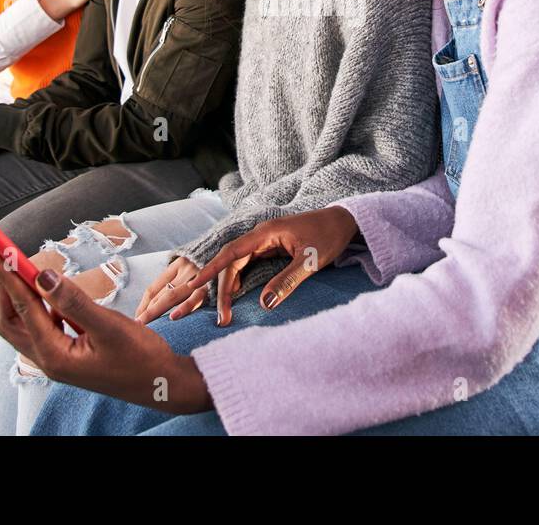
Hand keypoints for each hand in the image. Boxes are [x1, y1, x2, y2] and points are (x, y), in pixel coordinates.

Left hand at [0, 243, 210, 413]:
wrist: (161, 383)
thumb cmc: (141, 358)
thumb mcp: (109, 326)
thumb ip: (74, 301)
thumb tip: (43, 276)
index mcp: (55, 356)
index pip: (23, 308)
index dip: (8, 276)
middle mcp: (49, 360)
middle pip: (12, 321)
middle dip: (4, 287)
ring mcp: (58, 359)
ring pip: (25, 325)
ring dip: (19, 296)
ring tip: (17, 268)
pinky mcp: (68, 354)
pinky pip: (44, 327)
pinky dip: (39, 306)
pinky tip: (49, 292)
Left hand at [134, 256, 222, 324]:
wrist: (235, 238)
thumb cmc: (214, 256)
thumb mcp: (195, 262)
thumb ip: (182, 276)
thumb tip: (169, 296)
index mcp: (177, 264)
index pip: (154, 287)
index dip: (144, 304)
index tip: (138, 317)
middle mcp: (184, 269)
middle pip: (160, 294)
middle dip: (148, 312)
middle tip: (137, 325)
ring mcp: (196, 275)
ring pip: (172, 296)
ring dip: (158, 311)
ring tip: (149, 327)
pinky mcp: (210, 282)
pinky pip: (196, 297)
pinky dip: (185, 308)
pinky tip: (175, 317)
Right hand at [183, 206, 359, 324]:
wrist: (344, 221)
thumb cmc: (328, 236)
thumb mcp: (311, 261)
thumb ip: (288, 281)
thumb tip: (265, 304)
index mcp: (266, 232)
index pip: (232, 252)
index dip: (212, 269)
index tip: (194, 284)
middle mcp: (261, 235)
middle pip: (231, 262)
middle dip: (222, 288)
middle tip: (221, 317)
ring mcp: (265, 242)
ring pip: (237, 264)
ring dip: (229, 286)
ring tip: (225, 313)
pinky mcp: (271, 249)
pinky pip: (247, 265)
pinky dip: (239, 281)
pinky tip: (235, 296)